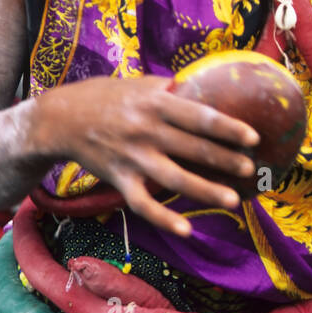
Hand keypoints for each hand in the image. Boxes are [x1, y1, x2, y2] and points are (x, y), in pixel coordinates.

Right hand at [41, 76, 260, 239]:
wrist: (58, 120)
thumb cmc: (103, 97)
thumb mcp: (136, 83)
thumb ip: (168, 88)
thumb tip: (200, 86)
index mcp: (154, 102)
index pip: (199, 116)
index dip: (228, 128)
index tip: (253, 137)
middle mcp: (146, 130)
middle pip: (193, 149)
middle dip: (225, 161)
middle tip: (250, 169)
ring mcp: (132, 157)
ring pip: (175, 179)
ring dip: (206, 191)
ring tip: (234, 201)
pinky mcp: (119, 179)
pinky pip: (144, 204)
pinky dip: (164, 219)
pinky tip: (187, 229)